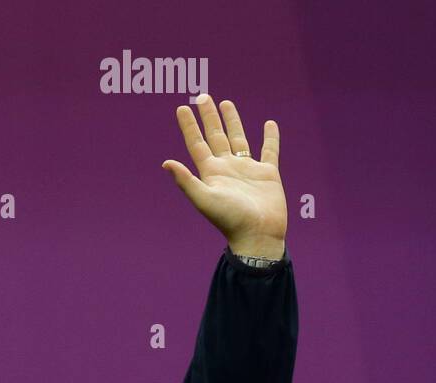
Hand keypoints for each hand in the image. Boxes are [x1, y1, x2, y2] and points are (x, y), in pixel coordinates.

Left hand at [162, 95, 285, 259]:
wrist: (257, 234)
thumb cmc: (230, 220)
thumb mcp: (204, 199)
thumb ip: (186, 181)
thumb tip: (165, 163)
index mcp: (211, 173)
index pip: (196, 144)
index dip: (189, 126)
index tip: (181, 108)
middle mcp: (227, 168)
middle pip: (215, 136)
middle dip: (208, 117)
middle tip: (202, 96)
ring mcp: (247, 169)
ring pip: (238, 138)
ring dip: (232, 121)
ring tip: (226, 104)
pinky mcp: (267, 173)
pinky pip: (269, 150)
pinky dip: (270, 137)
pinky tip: (268, 124)